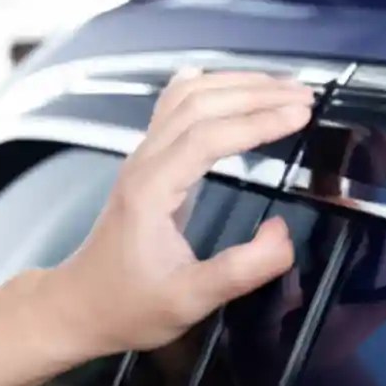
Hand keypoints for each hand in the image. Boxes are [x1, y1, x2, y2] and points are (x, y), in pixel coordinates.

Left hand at [44, 69, 310, 355]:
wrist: (80, 307)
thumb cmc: (131, 306)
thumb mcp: (191, 300)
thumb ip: (242, 269)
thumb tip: (283, 234)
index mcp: (153, 189)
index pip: (210, 136)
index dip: (258, 121)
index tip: (302, 115)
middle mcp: (145, 162)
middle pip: (200, 104)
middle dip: (256, 92)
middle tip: (306, 96)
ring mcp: (143, 158)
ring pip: (187, 98)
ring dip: (235, 85)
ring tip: (282, 88)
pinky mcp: (148, 163)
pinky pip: (173, 109)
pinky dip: (204, 88)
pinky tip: (219, 78)